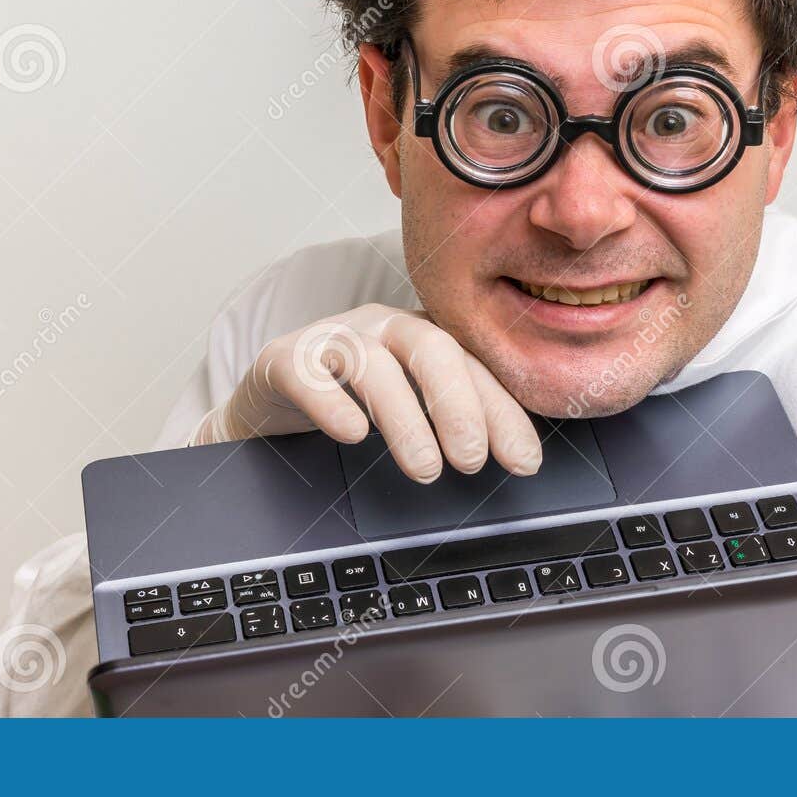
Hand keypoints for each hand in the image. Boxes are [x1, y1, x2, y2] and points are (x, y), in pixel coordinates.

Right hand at [192, 304, 542, 481]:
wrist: (271, 394)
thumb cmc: (354, 402)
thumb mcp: (411, 407)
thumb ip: (454, 423)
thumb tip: (515, 464)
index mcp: (426, 335)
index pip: (475, 366)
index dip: (503, 412)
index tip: (524, 462)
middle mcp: (384, 326)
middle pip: (432, 347)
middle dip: (459, 405)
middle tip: (472, 462)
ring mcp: (333, 337)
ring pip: (372, 362)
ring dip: (404, 418)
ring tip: (425, 470)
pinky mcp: (284, 357)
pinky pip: (306, 371)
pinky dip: (331, 402)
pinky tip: (352, 434)